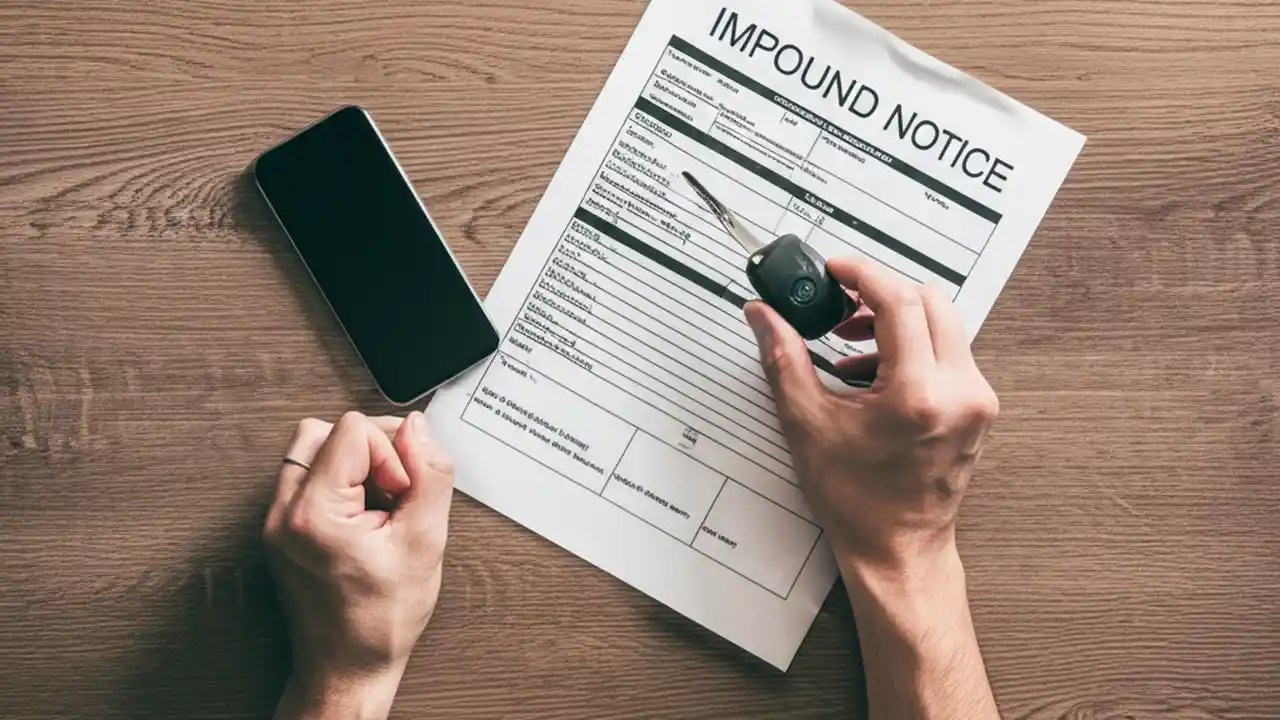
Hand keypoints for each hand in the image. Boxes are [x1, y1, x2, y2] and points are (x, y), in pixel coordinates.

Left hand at [263, 411, 453, 719]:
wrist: (347, 668)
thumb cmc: (380, 621)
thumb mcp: (425, 543)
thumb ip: (430, 475)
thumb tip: (420, 429)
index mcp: (314, 513)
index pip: (353, 430)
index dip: (392, 454)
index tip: (402, 494)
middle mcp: (283, 511)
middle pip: (327, 430)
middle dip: (372, 452)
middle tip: (393, 496)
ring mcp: (276, 520)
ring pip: (313, 448)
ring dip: (353, 463)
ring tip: (378, 504)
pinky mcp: (281, 527)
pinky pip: (308, 476)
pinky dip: (340, 483)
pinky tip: (363, 516)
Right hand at [744, 257, 997, 573]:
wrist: (897, 550)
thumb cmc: (858, 503)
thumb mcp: (807, 425)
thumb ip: (783, 359)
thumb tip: (764, 316)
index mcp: (918, 396)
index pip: (899, 301)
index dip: (863, 273)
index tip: (835, 269)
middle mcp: (959, 392)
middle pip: (929, 301)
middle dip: (881, 293)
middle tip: (841, 303)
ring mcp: (975, 400)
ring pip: (943, 323)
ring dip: (896, 320)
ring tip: (851, 347)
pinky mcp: (978, 407)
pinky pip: (948, 352)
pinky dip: (911, 347)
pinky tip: (872, 373)